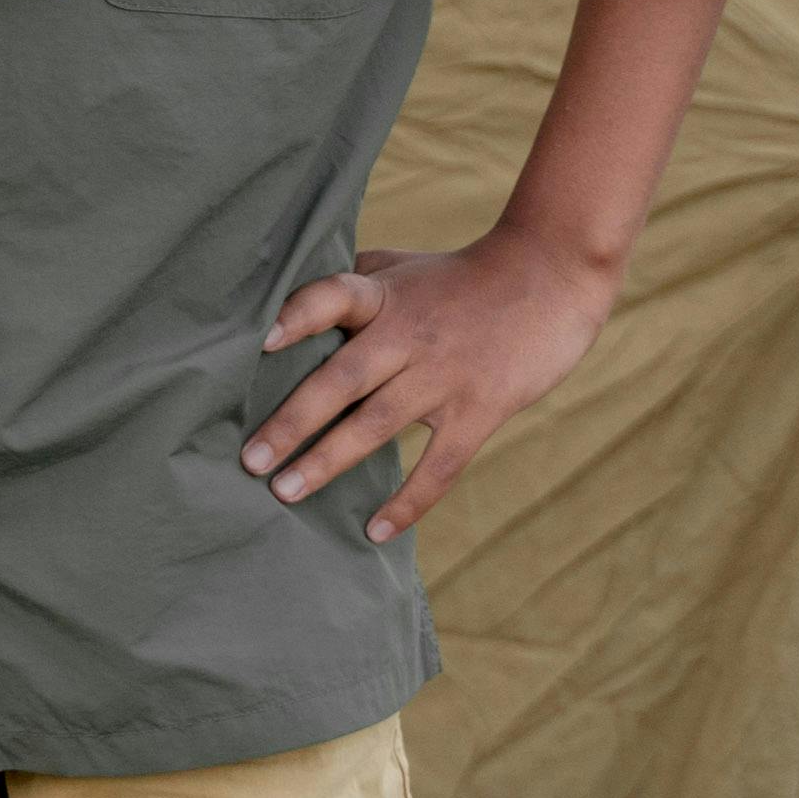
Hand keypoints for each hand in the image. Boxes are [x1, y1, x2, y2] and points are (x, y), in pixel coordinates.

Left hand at [245, 224, 625, 539]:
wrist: (549, 275)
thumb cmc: (458, 275)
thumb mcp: (398, 267)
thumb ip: (348, 287)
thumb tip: (284, 311)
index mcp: (382, 295)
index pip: (331, 298)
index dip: (296, 317)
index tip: (260, 342)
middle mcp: (407, 334)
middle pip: (341, 379)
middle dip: (291, 422)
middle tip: (249, 461)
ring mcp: (444, 375)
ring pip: (376, 425)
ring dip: (327, 461)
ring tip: (284, 493)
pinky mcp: (479, 409)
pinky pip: (437, 466)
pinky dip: (407, 501)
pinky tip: (374, 530)